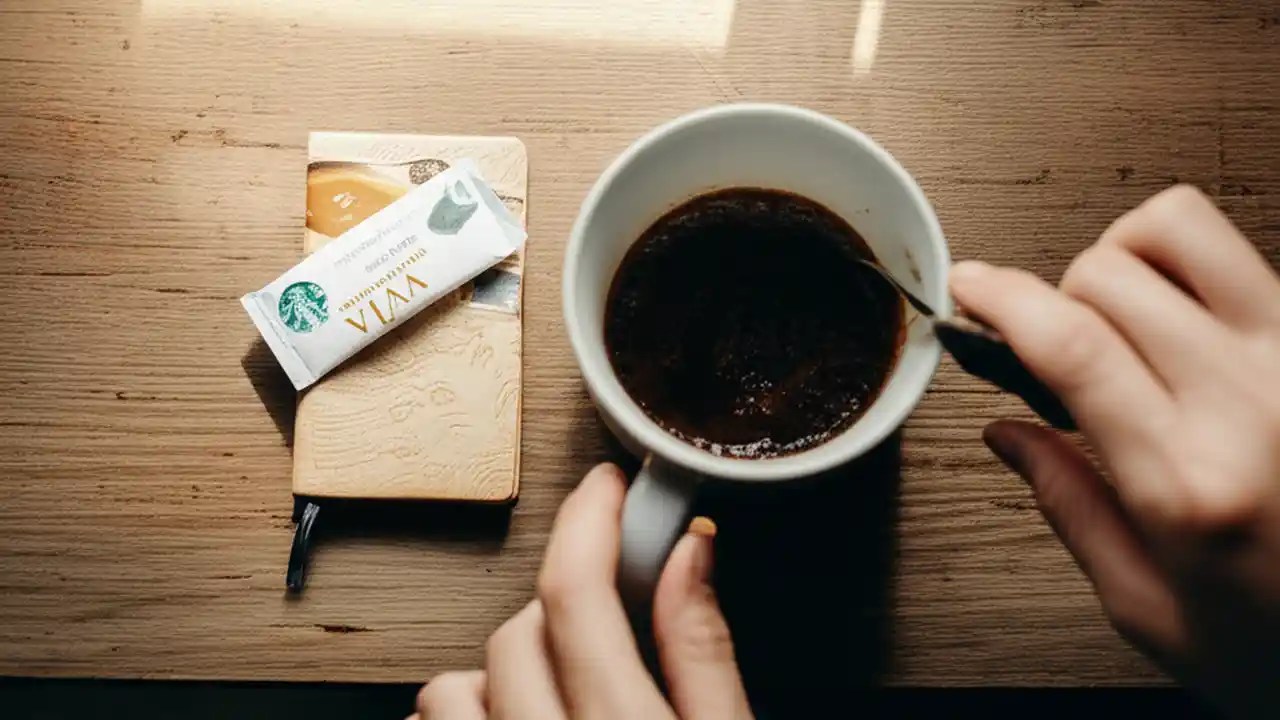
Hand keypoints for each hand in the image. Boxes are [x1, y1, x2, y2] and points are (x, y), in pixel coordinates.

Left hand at [411, 463, 752, 719]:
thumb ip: (704, 652)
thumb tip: (688, 555)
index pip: (576, 592)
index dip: (589, 522)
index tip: (607, 490)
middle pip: (516, 631)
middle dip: (562, 614)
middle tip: (611, 632)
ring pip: (452, 689)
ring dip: (498, 673)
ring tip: (551, 694)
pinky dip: (463, 717)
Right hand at [950, 185, 1279, 717]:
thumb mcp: (1148, 605)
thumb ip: (1069, 506)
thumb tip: (1009, 434)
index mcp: (1187, 479)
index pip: (1072, 345)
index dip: (1001, 298)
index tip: (969, 286)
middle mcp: (1252, 402)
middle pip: (1109, 274)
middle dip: (1054, 296)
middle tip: (1054, 345)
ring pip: (1180, 228)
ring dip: (1124, 254)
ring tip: (1119, 310)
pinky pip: (1242, 257)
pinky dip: (1189, 267)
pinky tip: (1181, 321)